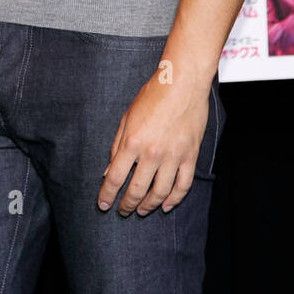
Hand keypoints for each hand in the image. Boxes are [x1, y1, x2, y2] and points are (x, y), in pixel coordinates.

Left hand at [98, 66, 211, 217]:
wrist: (182, 83)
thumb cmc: (153, 95)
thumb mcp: (127, 117)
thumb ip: (117, 145)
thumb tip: (108, 170)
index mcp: (132, 142)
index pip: (115, 178)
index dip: (107, 195)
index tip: (103, 205)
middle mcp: (152, 152)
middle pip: (137, 190)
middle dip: (127, 205)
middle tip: (123, 211)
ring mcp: (173, 156)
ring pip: (160, 192)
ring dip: (149, 206)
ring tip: (141, 210)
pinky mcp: (190, 155)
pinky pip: (183, 185)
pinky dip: (174, 199)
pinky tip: (165, 206)